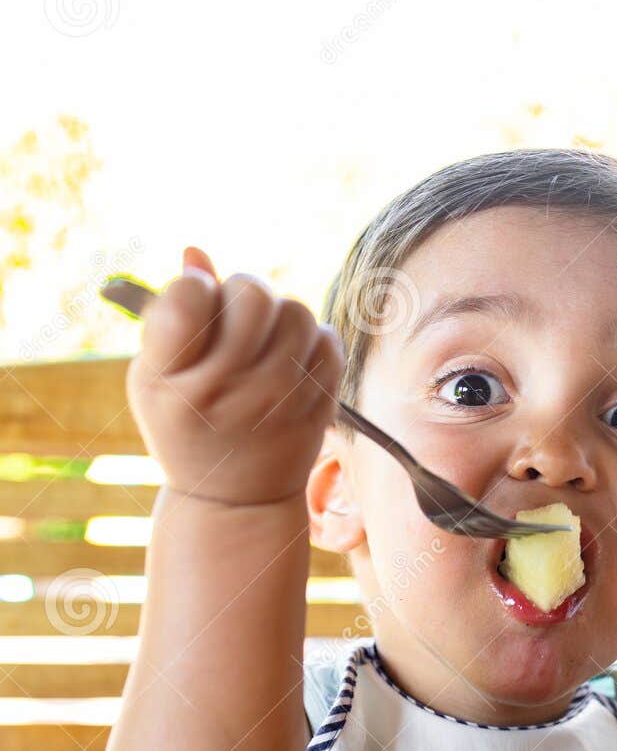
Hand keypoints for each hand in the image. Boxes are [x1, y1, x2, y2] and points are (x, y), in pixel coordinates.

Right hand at [127, 246, 343, 505]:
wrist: (237, 498)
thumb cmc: (186, 426)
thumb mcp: (154, 377)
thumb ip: (170, 315)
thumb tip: (196, 253)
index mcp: (176, 383)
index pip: (191, 295)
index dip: (195, 288)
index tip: (196, 308)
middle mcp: (231, 393)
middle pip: (253, 293)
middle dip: (242, 296)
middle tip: (233, 326)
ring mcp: (282, 401)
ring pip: (296, 312)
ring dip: (279, 319)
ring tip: (262, 347)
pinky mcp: (320, 406)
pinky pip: (328, 339)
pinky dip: (311, 342)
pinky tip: (290, 364)